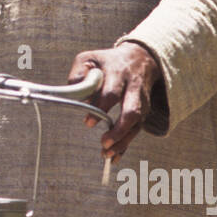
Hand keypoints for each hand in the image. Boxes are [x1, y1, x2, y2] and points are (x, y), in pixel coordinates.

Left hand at [67, 42, 160, 162]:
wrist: (140, 58)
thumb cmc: (107, 62)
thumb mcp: (90, 58)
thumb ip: (78, 73)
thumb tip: (72, 91)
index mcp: (118, 73)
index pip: (111, 93)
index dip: (100, 108)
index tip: (88, 122)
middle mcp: (133, 88)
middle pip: (132, 110)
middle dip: (119, 129)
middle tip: (104, 142)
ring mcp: (141, 101)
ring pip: (137, 124)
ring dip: (123, 141)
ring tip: (106, 154)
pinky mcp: (144, 111)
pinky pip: (136, 131)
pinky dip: (126, 145)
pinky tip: (114, 157)